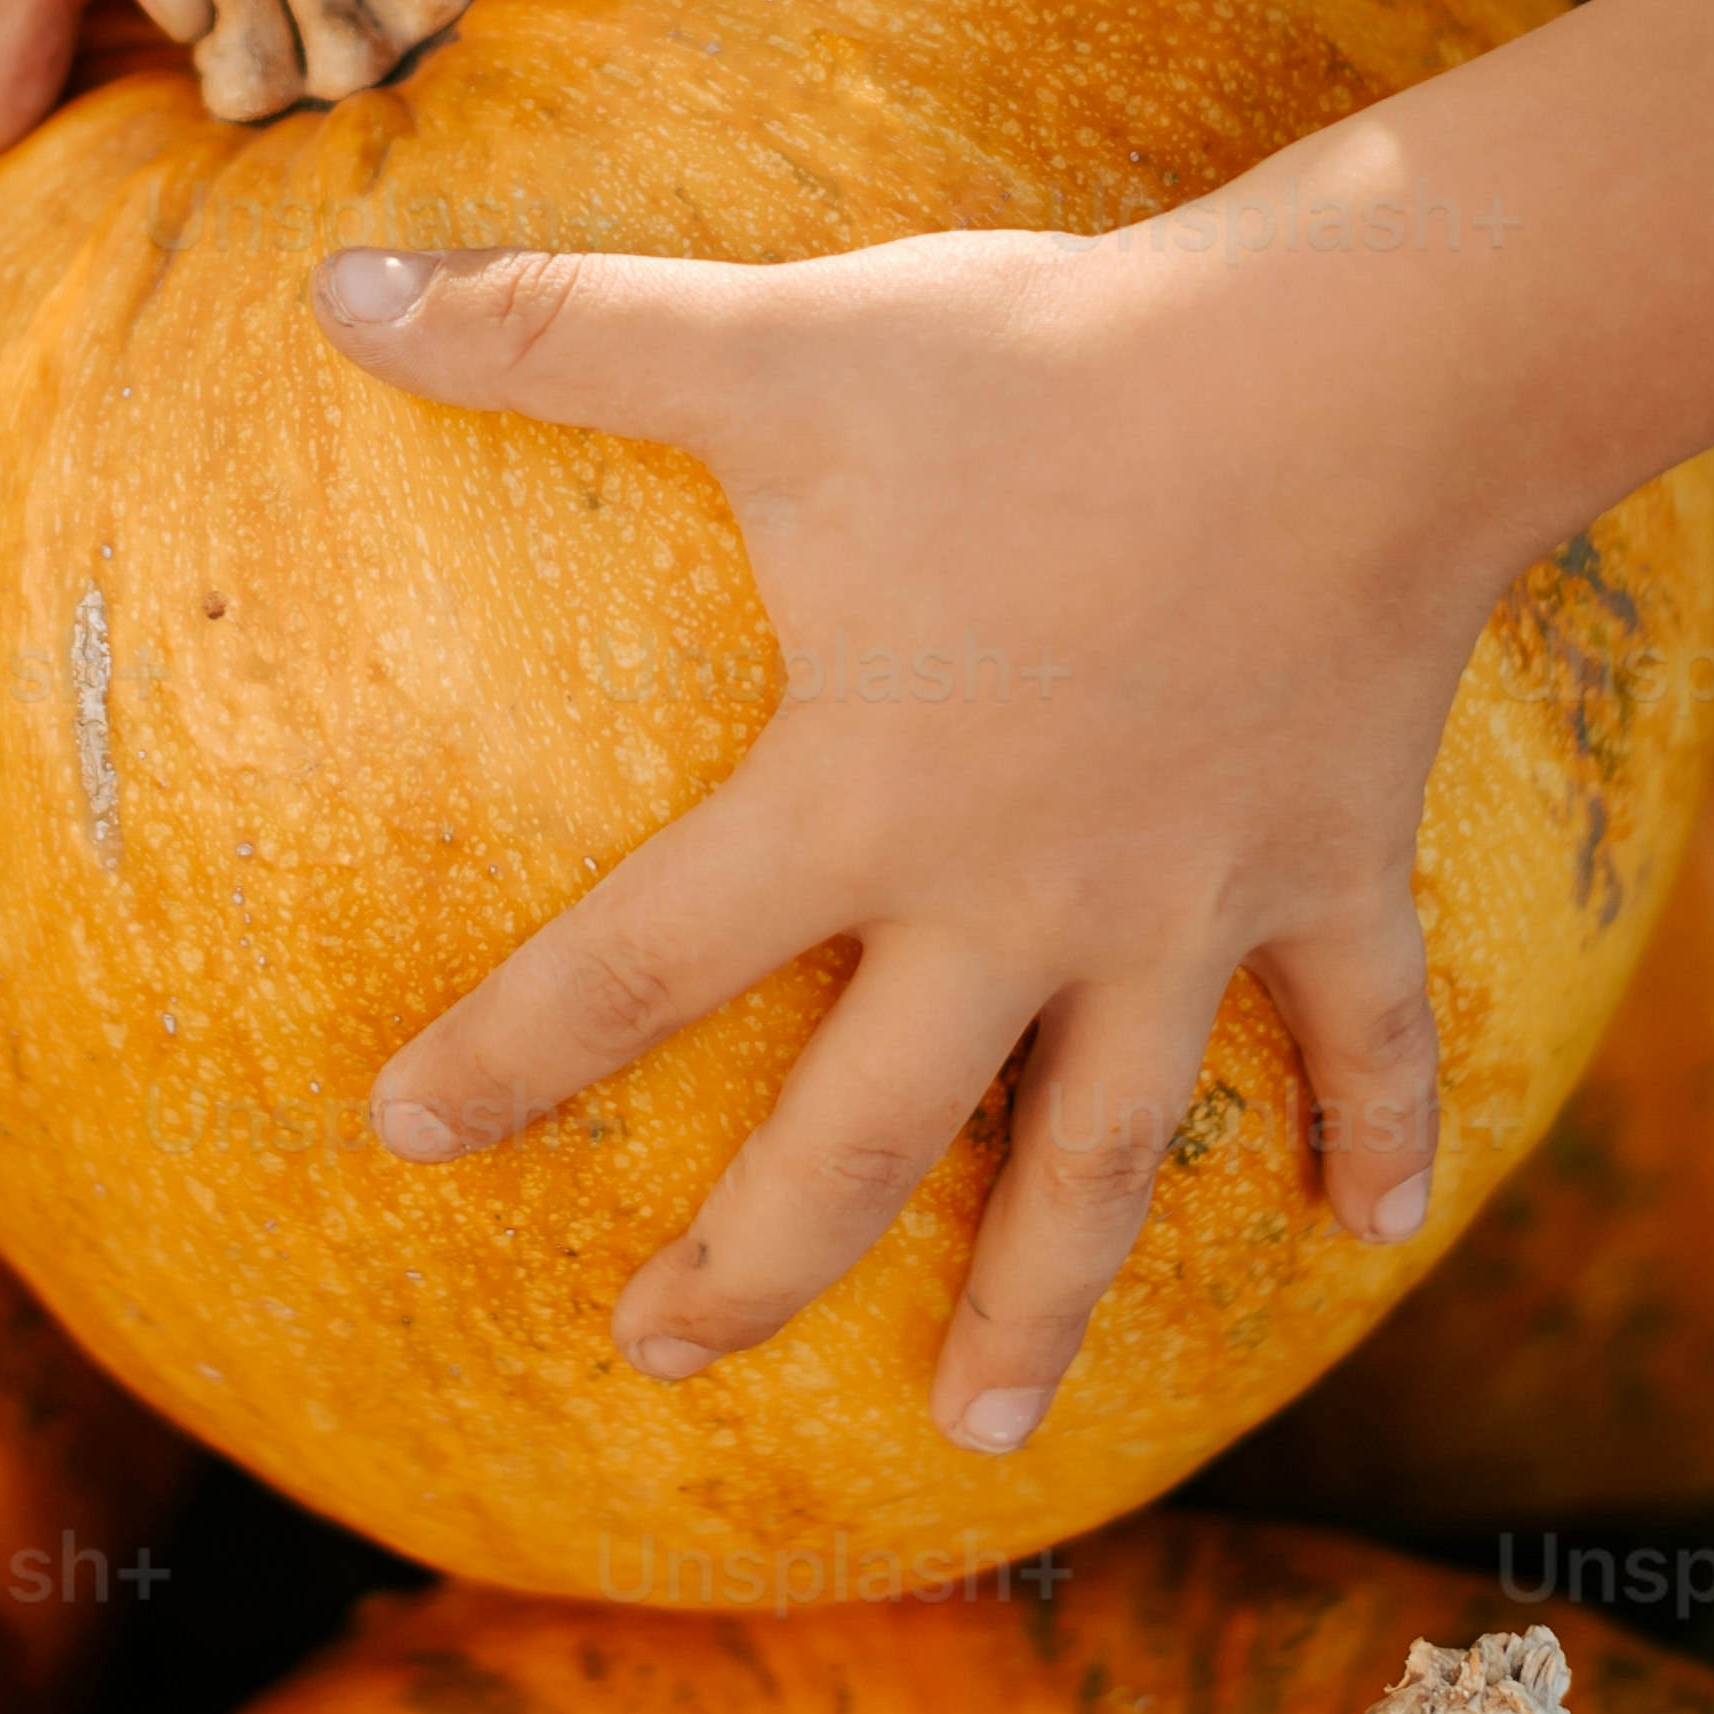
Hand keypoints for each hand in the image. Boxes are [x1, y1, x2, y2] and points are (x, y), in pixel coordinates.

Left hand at [316, 205, 1483, 1452]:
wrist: (1358, 369)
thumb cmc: (1049, 366)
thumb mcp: (781, 346)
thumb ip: (551, 330)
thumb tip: (334, 287)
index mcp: (862, 799)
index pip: (635, 966)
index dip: (507, 1056)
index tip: (402, 1134)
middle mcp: (1017, 900)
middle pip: (863, 1142)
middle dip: (752, 1267)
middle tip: (662, 1351)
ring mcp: (1186, 905)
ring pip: (1102, 1159)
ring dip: (1040, 1302)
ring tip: (980, 1427)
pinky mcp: (1333, 864)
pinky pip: (1365, 1030)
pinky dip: (1380, 1131)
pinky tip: (1371, 1228)